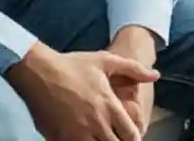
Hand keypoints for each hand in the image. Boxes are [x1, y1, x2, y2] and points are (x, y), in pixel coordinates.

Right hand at [6, 42, 158, 140]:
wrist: (38, 71)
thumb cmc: (72, 65)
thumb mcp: (105, 60)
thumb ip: (133, 68)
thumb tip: (155, 75)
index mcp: (108, 106)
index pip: (130, 135)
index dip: (133, 139)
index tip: (130, 137)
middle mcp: (95, 123)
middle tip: (116, 137)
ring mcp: (76, 133)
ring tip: (100, 138)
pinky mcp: (59, 138)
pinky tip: (83, 139)